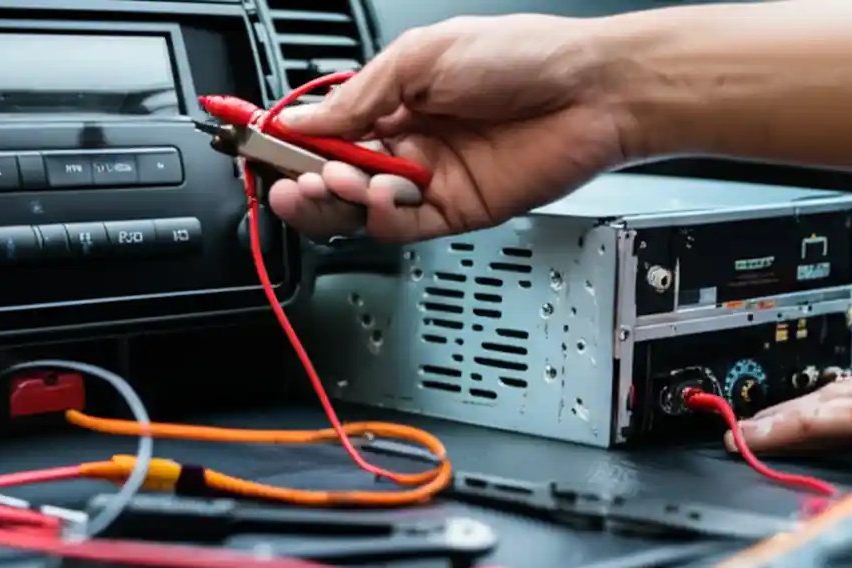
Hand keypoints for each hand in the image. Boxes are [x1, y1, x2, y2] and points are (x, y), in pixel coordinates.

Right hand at [266, 14, 632, 242]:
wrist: (591, 91)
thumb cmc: (521, 56)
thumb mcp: (421, 58)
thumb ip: (358, 98)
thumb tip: (301, 121)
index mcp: (392, 100)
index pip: (324, 130)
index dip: (289, 142)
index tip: (260, 147)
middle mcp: (405, 142)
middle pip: (334, 177)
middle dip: (304, 181)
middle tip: (290, 179)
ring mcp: (429, 180)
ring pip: (361, 208)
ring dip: (337, 201)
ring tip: (333, 183)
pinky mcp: (454, 212)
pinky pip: (402, 226)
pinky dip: (383, 216)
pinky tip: (385, 194)